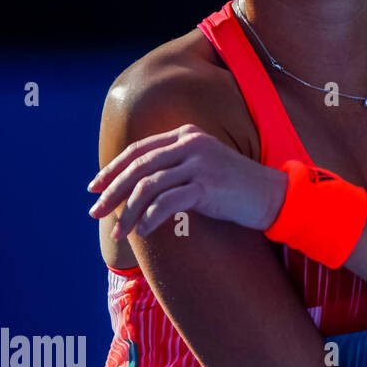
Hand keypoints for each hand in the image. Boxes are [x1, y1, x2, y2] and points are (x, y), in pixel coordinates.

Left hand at [89, 123, 288, 240]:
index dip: (113, 168)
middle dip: (112, 191)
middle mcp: (191, 144)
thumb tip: (134, 186)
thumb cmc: (234, 187)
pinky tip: (143, 230)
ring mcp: (200, 164)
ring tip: (119, 231)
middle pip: (138, 167)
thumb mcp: (202, 167)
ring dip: (127, 211)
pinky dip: (150, 217)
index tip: (94, 187)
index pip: (138, 150)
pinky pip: (166, 202)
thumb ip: (174, 166)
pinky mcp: (207, 186)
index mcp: (187, 135)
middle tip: (96, 212)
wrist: (272, 195)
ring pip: (148, 186)